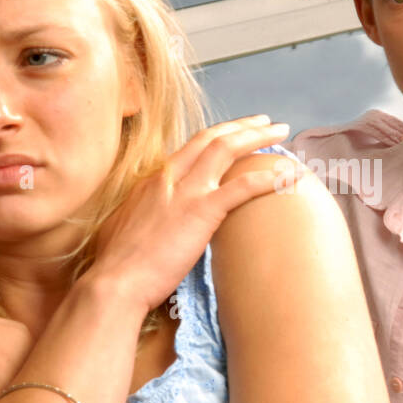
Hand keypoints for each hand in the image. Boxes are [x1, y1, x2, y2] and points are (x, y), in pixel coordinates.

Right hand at [88, 115, 300, 313]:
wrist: (115, 282)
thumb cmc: (117, 265)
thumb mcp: (125, 227)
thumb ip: (144, 214)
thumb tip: (152, 218)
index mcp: (152, 181)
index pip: (190, 148)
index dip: (215, 137)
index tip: (233, 134)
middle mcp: (169, 177)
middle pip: (210, 138)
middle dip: (240, 125)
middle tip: (264, 120)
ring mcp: (185, 192)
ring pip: (226, 150)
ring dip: (257, 136)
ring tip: (280, 131)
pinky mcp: (201, 212)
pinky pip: (240, 187)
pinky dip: (266, 178)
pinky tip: (287, 176)